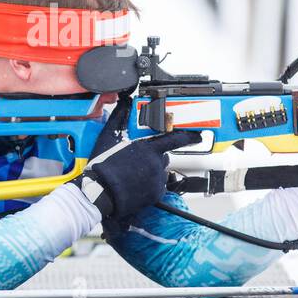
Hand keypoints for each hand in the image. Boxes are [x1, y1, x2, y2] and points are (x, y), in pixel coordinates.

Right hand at [74, 96, 200, 218]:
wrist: (99, 193)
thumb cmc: (103, 166)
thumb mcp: (108, 136)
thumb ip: (120, 117)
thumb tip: (125, 103)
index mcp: (149, 148)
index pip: (177, 139)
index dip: (190, 136)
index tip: (197, 135)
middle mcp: (157, 164)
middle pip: (164, 156)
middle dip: (155, 156)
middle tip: (138, 160)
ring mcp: (157, 180)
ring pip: (161, 171)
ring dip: (152, 170)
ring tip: (134, 173)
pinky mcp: (156, 194)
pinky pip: (158, 186)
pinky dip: (150, 185)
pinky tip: (136, 183)